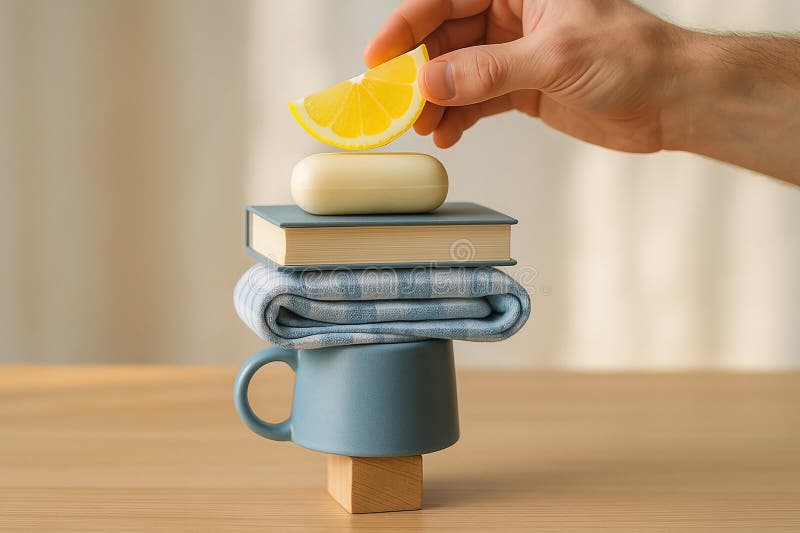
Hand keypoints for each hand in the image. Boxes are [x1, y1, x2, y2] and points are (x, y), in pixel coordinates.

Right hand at [364, 0, 685, 150]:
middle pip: (445, 37)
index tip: (378, 58)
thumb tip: (431, 82)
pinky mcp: (522, 86)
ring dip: (435, 100)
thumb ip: (489, 70)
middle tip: (395, 104)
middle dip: (419, 72)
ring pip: (458, 72)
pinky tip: (447, 134)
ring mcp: (515, 52)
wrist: (670, 100)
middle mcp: (513, 13)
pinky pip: (476, 99)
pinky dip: (458, 117)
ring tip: (422, 125)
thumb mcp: (555, 57)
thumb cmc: (631, 58)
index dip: (407, 27)